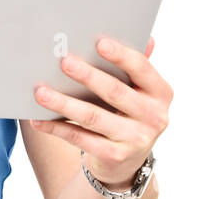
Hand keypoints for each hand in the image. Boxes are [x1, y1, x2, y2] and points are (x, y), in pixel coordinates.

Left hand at [30, 35, 172, 189]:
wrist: (127, 161)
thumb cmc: (127, 112)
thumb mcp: (137, 91)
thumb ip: (133, 67)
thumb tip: (141, 36)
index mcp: (160, 93)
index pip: (141, 69)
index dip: (121, 55)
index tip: (99, 42)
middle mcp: (154, 117)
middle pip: (115, 92)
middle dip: (87, 75)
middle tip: (64, 62)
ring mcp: (136, 139)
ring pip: (93, 117)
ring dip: (64, 103)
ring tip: (41, 92)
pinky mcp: (114, 156)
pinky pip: (80, 138)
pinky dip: (57, 128)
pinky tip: (38, 119)